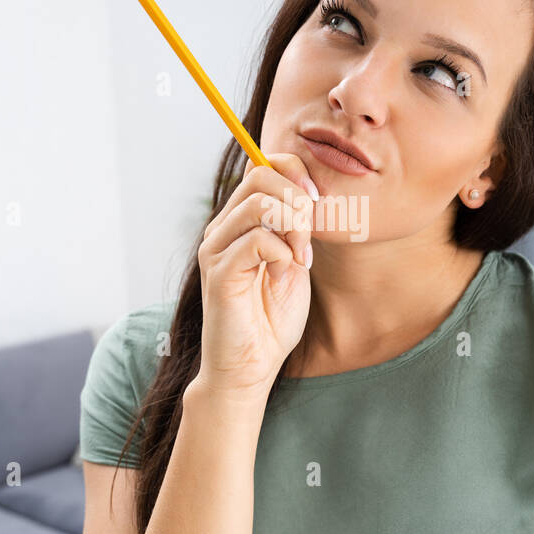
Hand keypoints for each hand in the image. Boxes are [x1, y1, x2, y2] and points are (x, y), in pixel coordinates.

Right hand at [195, 153, 318, 399]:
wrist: (251, 367)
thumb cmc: (271, 319)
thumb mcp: (293, 262)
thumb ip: (295, 228)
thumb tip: (307, 192)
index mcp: (238, 222)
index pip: (261, 166)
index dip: (295, 172)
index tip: (317, 203)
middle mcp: (221, 229)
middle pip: (260, 175)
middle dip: (298, 200)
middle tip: (310, 237)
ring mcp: (215, 249)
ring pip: (260, 202)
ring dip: (294, 226)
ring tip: (301, 258)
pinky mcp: (219, 273)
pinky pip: (258, 239)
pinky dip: (283, 253)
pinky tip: (284, 274)